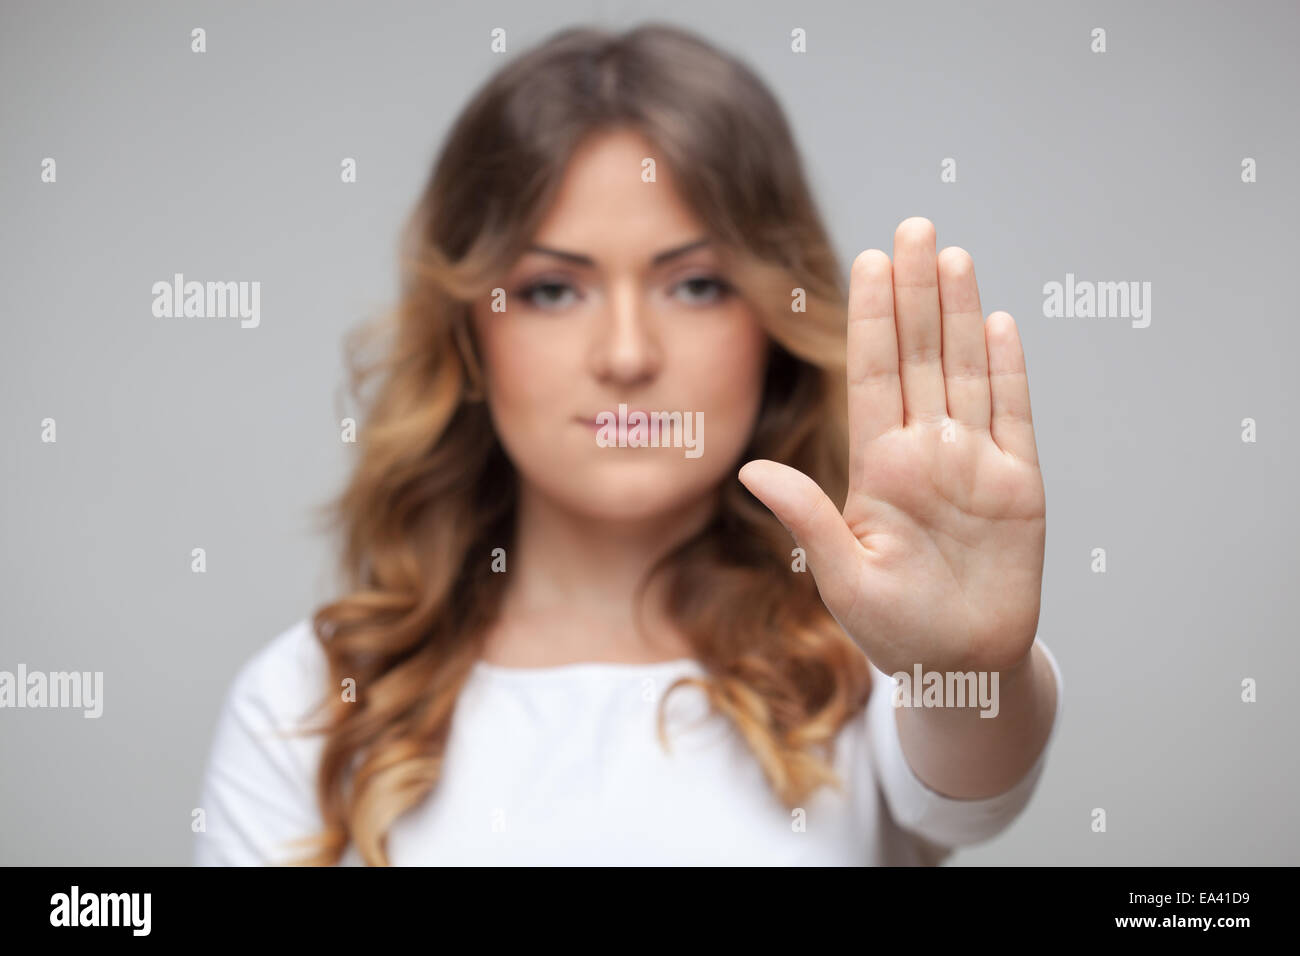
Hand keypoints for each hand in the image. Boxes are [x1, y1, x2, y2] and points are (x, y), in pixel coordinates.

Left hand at [739, 217, 1045, 676]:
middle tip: (914, 226)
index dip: (871, 317)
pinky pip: (1013, 415)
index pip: (872, 374)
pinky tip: (999, 322)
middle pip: (919, 355)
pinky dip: (1009, 370)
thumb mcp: (843, 578)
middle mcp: (925, 451)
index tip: (868, 260)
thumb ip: (807, 518)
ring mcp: (973, 463)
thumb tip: (751, 467)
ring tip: (953, 254)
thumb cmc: (894, 629)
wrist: (960, 668)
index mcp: (877, 467)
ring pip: (965, 370)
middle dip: (915, 291)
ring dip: (960, 312)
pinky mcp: (1017, 485)